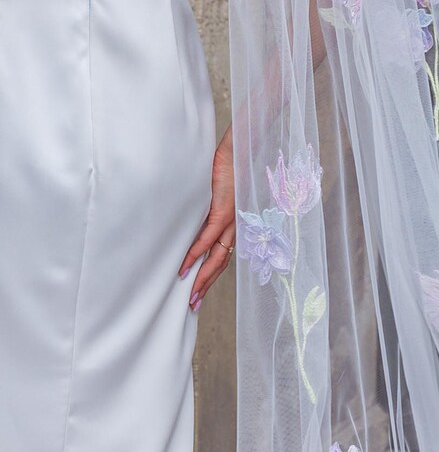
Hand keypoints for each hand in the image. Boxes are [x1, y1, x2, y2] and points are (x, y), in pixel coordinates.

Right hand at [180, 125, 235, 311]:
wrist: (239, 147)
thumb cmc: (226, 166)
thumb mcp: (214, 192)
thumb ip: (206, 208)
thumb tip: (187, 218)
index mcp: (233, 225)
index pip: (221, 257)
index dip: (210, 277)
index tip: (197, 293)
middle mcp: (235, 227)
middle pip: (220, 264)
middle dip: (206, 286)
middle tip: (192, 305)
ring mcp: (230, 220)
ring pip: (216, 256)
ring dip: (202, 276)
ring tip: (189, 292)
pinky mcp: (223, 208)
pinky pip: (208, 236)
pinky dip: (197, 252)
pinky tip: (186, 265)